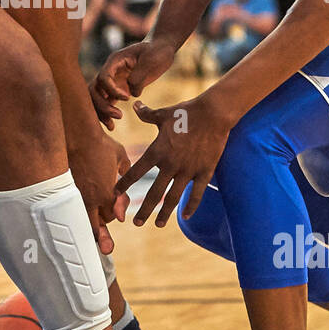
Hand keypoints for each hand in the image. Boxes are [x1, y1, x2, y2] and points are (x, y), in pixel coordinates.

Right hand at [68, 127, 129, 254]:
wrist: (77, 135)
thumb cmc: (101, 144)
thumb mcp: (120, 158)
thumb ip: (125, 173)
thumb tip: (124, 181)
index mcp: (106, 193)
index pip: (114, 214)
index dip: (118, 212)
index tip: (119, 212)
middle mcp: (91, 199)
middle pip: (97, 227)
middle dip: (102, 237)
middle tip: (107, 249)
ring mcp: (76, 195)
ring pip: (82, 219)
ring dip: (88, 228)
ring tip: (90, 239)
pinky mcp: (66, 189)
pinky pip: (71, 207)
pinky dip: (75, 213)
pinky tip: (74, 218)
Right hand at [92, 38, 176, 127]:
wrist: (161, 48)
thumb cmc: (157, 51)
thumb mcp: (151, 60)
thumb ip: (139, 76)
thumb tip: (131, 93)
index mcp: (115, 61)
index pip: (103, 77)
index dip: (112, 90)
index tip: (127, 97)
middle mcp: (110, 71)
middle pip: (94, 89)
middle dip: (102, 104)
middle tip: (118, 116)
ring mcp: (113, 80)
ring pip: (97, 98)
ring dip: (101, 112)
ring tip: (112, 125)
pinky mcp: (119, 89)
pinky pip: (107, 102)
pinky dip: (106, 114)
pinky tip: (112, 126)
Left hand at [115, 91, 235, 227]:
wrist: (213, 113)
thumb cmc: (186, 112)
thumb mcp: (163, 113)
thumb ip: (147, 114)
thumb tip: (135, 105)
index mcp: (158, 151)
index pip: (137, 171)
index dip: (124, 184)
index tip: (115, 194)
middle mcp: (171, 164)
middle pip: (154, 192)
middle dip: (144, 209)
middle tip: (136, 223)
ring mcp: (188, 170)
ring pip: (173, 197)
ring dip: (164, 213)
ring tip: (157, 224)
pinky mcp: (204, 171)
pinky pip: (197, 193)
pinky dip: (191, 206)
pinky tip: (185, 216)